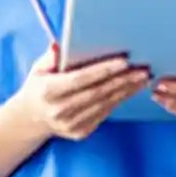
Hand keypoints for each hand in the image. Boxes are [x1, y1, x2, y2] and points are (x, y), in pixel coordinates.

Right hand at [14, 48, 149, 140]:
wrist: (31, 119)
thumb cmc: (39, 87)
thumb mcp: (38, 69)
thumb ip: (50, 57)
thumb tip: (60, 44)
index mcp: (48, 92)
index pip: (81, 79)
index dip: (104, 70)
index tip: (124, 61)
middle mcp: (59, 111)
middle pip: (97, 93)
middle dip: (123, 80)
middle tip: (143, 69)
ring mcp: (70, 124)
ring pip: (105, 104)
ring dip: (127, 90)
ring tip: (144, 77)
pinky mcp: (80, 132)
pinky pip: (105, 113)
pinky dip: (121, 100)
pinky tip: (133, 89)